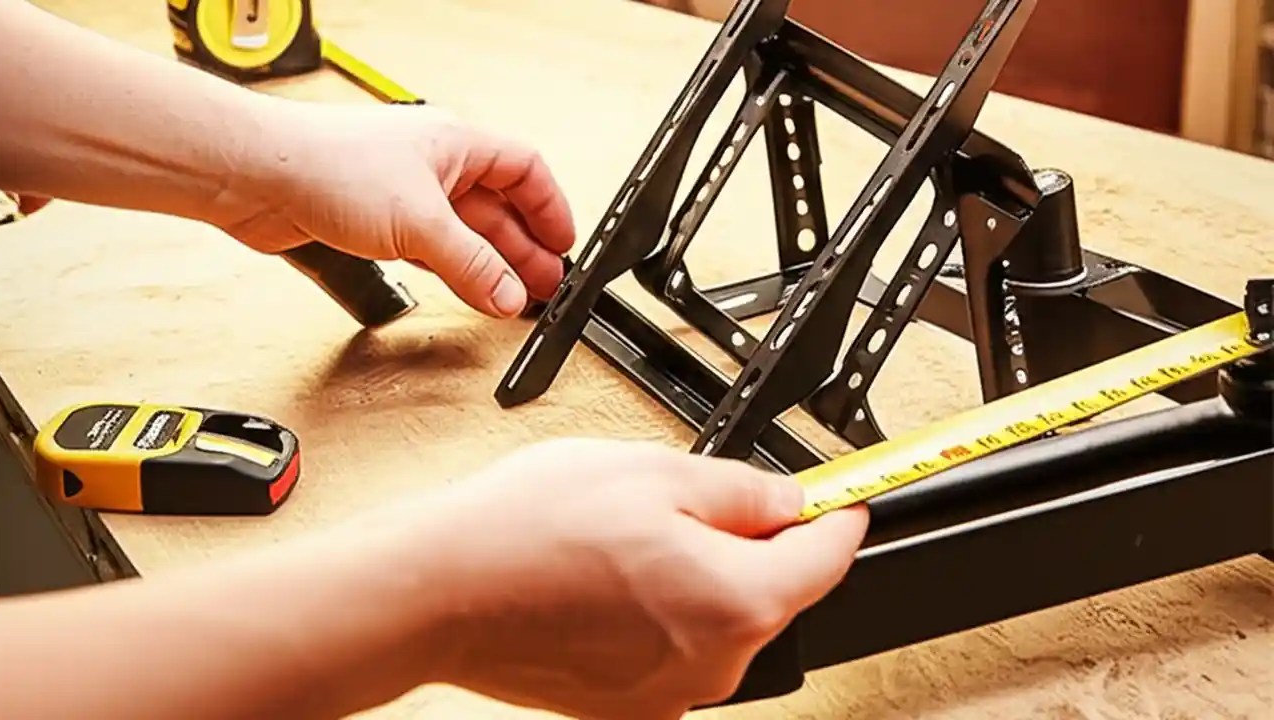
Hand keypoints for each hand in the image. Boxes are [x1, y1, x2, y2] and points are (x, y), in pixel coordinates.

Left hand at [216, 100, 576, 317]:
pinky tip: (467, 292)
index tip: (563, 245)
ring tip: (513, 298)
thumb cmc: (328, 164)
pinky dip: (453, 272)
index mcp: (456, 143)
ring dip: (489, 265)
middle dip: (522, 248)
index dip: (549, 208)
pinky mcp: (376, 222)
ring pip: (464, 233)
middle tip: (543, 286)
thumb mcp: (420, 222)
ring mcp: (405, 194)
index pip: (524, 170)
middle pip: (497, 208)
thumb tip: (509, 293)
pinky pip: (431, 250)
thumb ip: (471, 264)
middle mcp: (434, 165)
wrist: (256, 176)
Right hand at [395, 438, 868, 719]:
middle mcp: (714, 665)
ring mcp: (669, 697)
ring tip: (630, 537)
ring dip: (701, 579)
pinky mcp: (627, 710)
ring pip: (719, 623)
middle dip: (754, 544)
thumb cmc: (529, 531)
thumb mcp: (654, 471)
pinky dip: (661, 617)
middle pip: (771, 594)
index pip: (827, 558)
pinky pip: (674, 655)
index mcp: (736, 601)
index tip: (843, 500)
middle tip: (696, 499)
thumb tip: (789, 499)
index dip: (838, 517)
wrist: (439, 594)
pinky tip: (609, 581)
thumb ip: (743, 489)